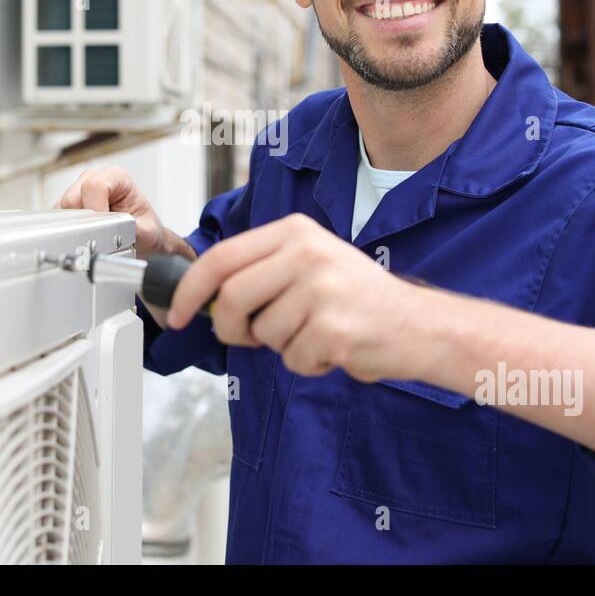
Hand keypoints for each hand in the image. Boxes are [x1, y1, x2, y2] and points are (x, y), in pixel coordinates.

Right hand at [55, 165, 173, 257]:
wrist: (142, 237)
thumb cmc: (145, 228)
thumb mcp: (147, 232)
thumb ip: (134, 229)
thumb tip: (118, 233)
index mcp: (117, 177)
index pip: (94, 186)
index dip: (95, 208)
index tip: (103, 228)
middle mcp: (95, 179)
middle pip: (73, 196)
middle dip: (84, 220)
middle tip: (99, 236)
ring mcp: (79, 190)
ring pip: (62, 207)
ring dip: (75, 225)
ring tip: (95, 236)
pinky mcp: (69, 205)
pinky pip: (58, 217)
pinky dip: (67, 229)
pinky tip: (84, 235)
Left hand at [165, 213, 436, 382]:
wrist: (418, 326)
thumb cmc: (359, 299)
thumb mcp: (311, 262)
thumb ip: (261, 270)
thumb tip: (203, 296)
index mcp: (296, 232)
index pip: (222, 257)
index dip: (189, 290)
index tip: (176, 313)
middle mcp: (307, 253)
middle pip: (231, 297)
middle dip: (230, 327)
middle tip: (248, 336)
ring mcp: (321, 290)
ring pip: (261, 333)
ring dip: (280, 346)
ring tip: (314, 333)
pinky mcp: (332, 328)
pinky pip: (291, 358)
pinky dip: (306, 363)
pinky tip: (333, 348)